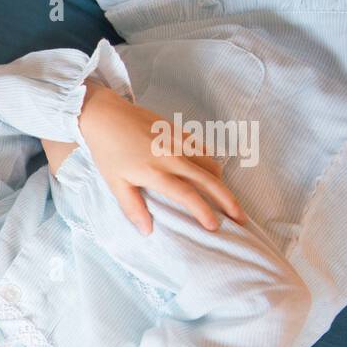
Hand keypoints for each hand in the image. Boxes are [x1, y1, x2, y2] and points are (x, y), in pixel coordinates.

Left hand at [62, 81, 244, 234]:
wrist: (106, 116)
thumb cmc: (107, 152)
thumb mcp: (115, 183)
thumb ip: (132, 207)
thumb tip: (147, 231)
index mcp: (156, 172)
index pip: (187, 195)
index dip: (203, 211)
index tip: (214, 226)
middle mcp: (172, 157)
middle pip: (209, 180)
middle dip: (228, 200)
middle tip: (240, 217)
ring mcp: (178, 141)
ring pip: (210, 163)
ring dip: (222, 182)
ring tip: (227, 199)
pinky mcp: (178, 130)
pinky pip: (202, 148)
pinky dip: (210, 162)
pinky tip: (211, 173)